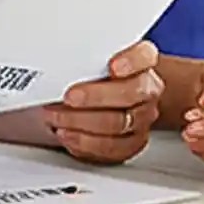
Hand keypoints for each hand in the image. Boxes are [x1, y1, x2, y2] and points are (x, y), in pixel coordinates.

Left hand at [42, 41, 163, 164]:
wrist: (115, 94)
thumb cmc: (100, 72)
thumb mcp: (93, 56)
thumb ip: (85, 57)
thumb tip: (56, 59)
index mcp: (142, 60)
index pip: (144, 57)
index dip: (131, 62)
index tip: (113, 67)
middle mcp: (148, 89)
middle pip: (130, 93)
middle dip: (96, 96)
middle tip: (70, 97)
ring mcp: (143, 117)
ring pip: (119, 123)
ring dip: (82, 121)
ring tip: (57, 117)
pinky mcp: (133, 142)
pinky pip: (111, 147)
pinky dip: (85, 142)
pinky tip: (67, 134)